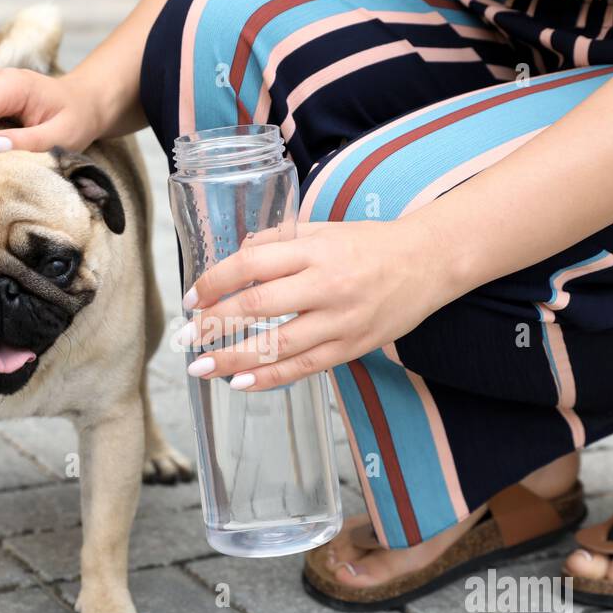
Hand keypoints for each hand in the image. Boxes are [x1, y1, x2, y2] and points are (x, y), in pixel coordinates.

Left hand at [174, 218, 454, 390]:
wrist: (427, 263)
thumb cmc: (368, 244)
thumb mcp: (322, 230)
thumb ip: (278, 241)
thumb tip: (234, 259)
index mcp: (315, 250)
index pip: (251, 265)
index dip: (214, 283)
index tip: (191, 298)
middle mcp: (326, 285)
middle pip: (258, 307)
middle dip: (214, 325)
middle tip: (185, 338)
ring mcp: (340, 320)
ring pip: (277, 346)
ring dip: (232, 359)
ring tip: (201, 368)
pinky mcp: (351, 347)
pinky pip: (303, 367)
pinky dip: (268, 377)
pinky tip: (239, 382)